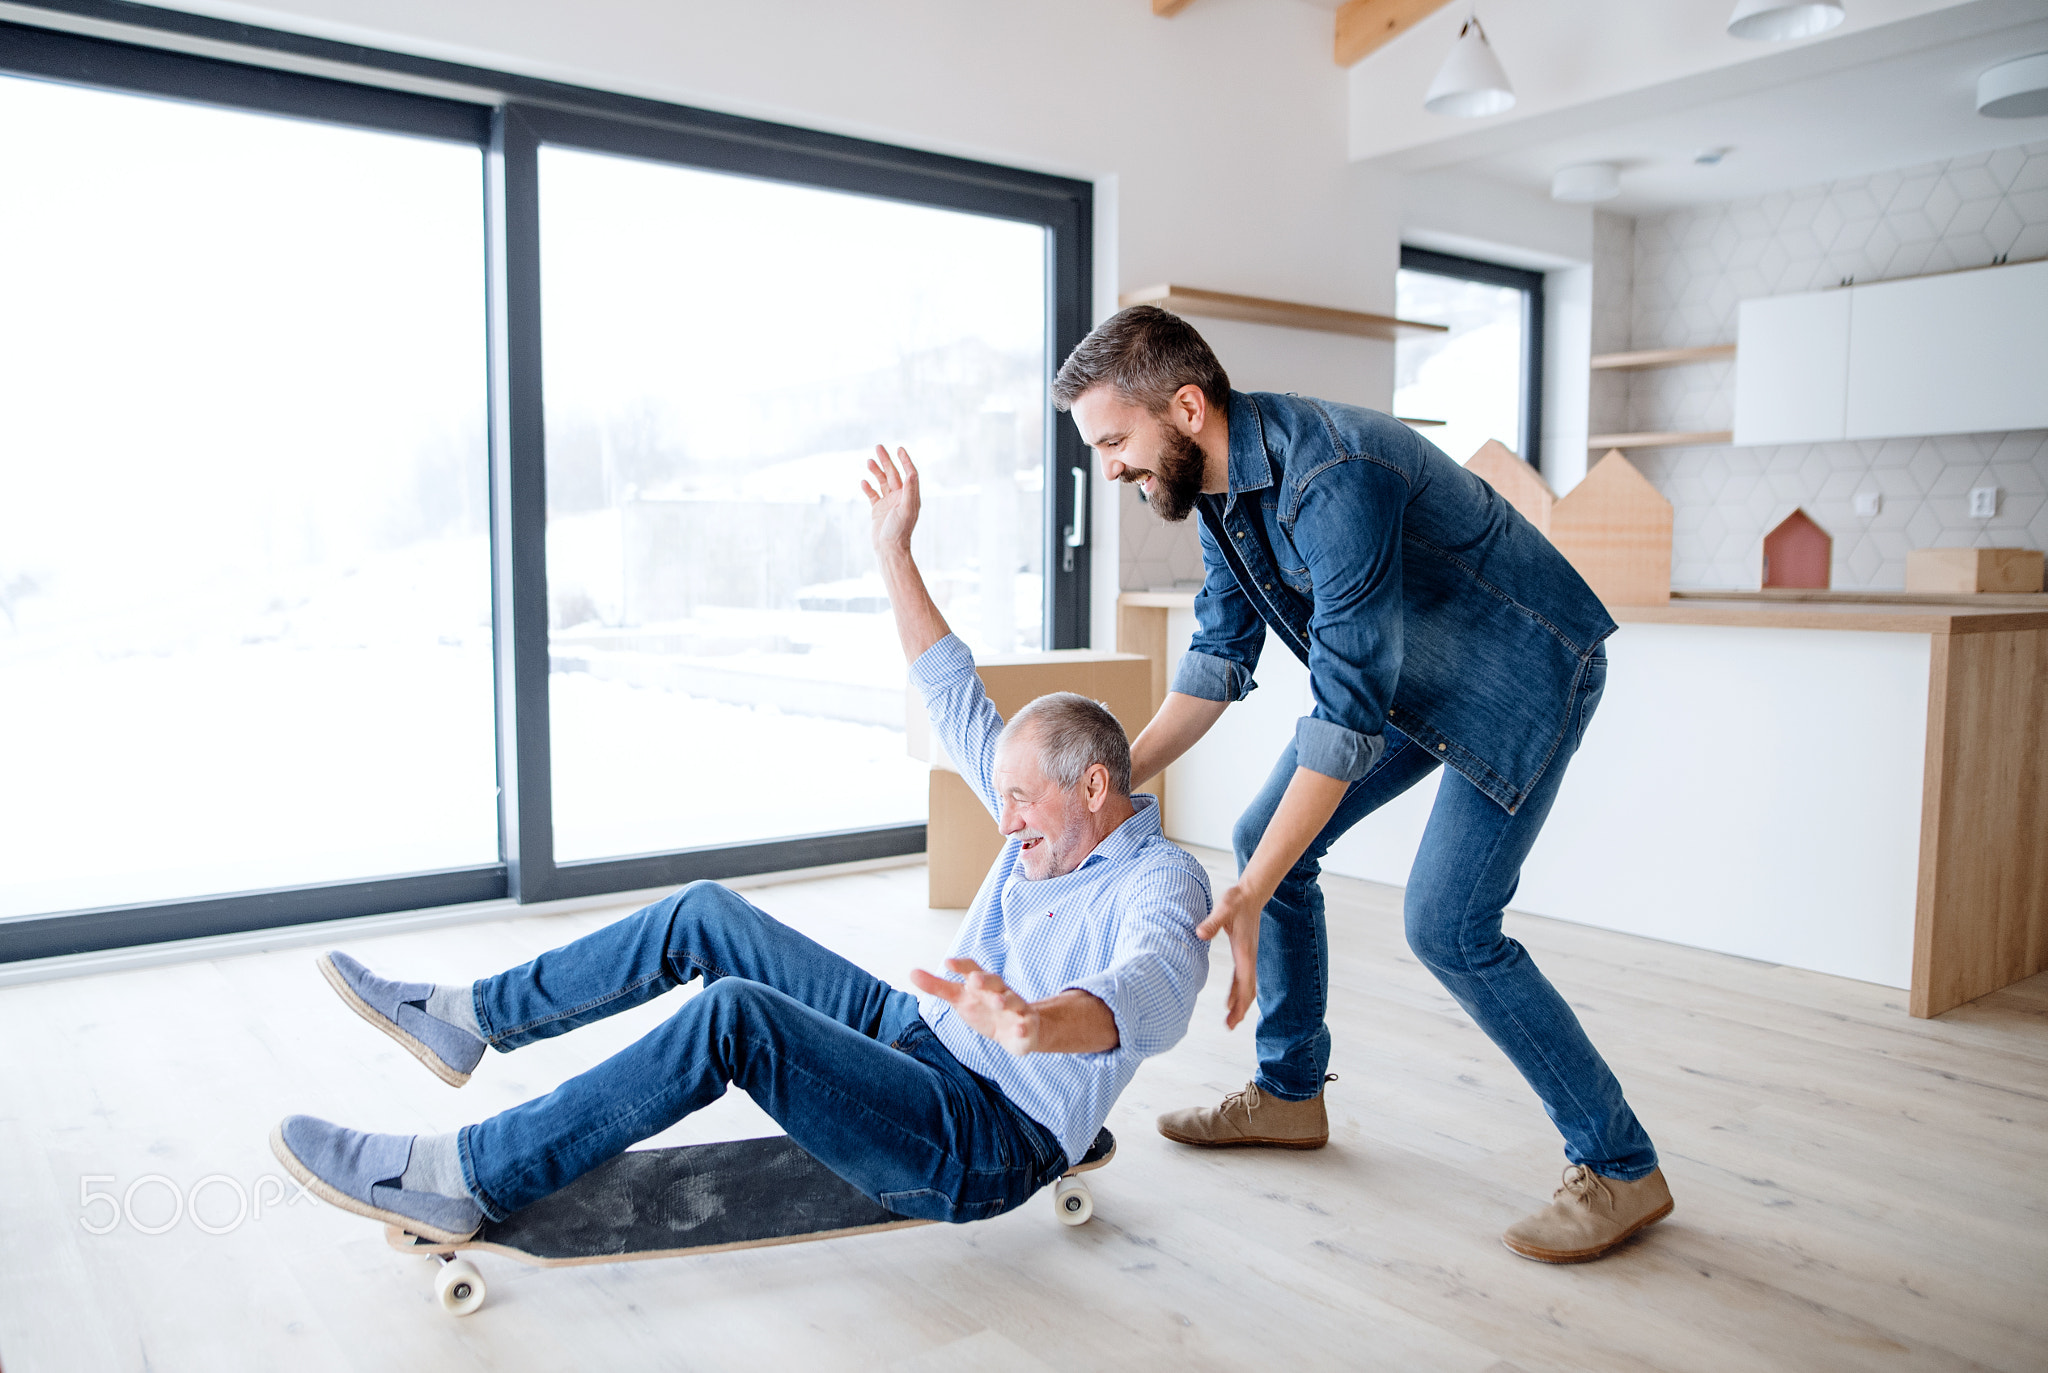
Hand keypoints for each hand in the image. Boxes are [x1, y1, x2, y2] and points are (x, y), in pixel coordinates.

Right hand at [861, 445, 919, 557]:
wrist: (889, 549)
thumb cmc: (900, 530)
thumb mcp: (907, 509)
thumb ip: (910, 491)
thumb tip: (912, 473)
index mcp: (910, 496)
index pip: (909, 474)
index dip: (905, 461)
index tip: (899, 449)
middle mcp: (900, 498)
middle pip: (893, 474)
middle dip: (886, 460)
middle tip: (878, 446)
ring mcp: (888, 503)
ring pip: (882, 482)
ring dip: (876, 471)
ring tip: (869, 461)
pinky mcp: (878, 510)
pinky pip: (873, 495)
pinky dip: (868, 487)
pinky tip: (863, 482)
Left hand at [911, 958, 1039, 1055]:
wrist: (1018, 1027)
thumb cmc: (983, 1008)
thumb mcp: (959, 998)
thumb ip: (937, 986)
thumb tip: (912, 972)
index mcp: (982, 984)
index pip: (972, 969)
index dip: (961, 966)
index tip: (948, 962)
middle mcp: (1000, 992)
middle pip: (995, 981)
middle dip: (985, 980)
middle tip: (973, 980)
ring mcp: (1016, 1008)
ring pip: (1013, 1001)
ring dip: (1006, 1001)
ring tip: (998, 1002)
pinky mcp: (1026, 1025)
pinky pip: (1026, 1025)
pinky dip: (1023, 1028)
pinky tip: (1019, 1030)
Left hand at [1195, 883, 1262, 1029]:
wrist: (1252, 894)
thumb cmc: (1237, 901)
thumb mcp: (1223, 908)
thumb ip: (1212, 922)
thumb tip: (1200, 934)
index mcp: (1244, 951)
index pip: (1244, 982)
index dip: (1240, 1001)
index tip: (1234, 1016)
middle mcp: (1249, 957)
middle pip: (1248, 990)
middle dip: (1241, 1009)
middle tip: (1230, 1027)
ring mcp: (1248, 957)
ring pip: (1246, 987)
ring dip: (1240, 1004)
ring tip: (1231, 1021)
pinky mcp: (1244, 954)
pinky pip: (1243, 979)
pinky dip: (1238, 992)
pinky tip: (1231, 1002)